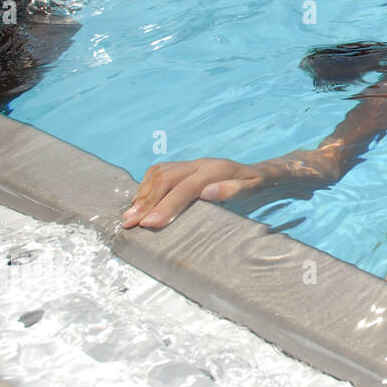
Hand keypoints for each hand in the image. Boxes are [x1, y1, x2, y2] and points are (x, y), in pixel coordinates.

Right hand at [122, 158, 266, 228]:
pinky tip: (138, 201)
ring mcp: (189, 163)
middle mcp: (198, 164)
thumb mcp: (251, 189)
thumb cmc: (253, 185)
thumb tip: (207, 193)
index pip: (185, 188)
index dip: (167, 205)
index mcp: (214, 170)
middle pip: (165, 180)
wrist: (256, 172)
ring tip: (129, 215)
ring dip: (142, 194)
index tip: (150, 223)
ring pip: (159, 174)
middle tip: (130, 223)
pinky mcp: (183, 166)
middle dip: (146, 202)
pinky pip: (158, 171)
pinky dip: (145, 186)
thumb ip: (231, 190)